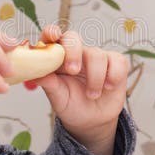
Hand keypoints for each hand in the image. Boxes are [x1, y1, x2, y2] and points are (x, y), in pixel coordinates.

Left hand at [32, 25, 127, 154]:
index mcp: (58, 59)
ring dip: (95, 77)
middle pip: (73, 38)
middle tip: (73, 71)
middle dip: (73, 52)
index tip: (52, 36)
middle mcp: (76, 54)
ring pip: (97, 54)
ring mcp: (96, 57)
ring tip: (92, 96)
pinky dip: (114, 75)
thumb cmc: (72, 106)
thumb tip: (36, 74)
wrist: (92, 121)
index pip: (52, 38)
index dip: (51, 33)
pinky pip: (118, 61)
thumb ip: (49, 84)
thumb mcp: (58, 98)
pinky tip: (108, 87)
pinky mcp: (115, 63)